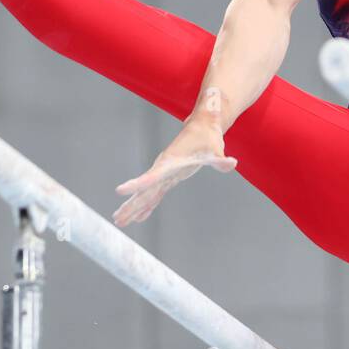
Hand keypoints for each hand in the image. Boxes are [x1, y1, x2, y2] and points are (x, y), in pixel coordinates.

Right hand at [112, 116, 237, 225]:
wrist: (202, 126)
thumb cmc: (208, 137)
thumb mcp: (216, 149)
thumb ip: (221, 159)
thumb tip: (232, 164)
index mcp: (170, 162)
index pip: (151, 176)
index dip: (137, 184)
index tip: (120, 191)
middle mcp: (163, 168)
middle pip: (144, 190)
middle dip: (130, 205)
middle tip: (116, 219)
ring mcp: (164, 174)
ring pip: (146, 194)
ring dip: (134, 208)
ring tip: (119, 222)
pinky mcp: (169, 177)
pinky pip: (155, 194)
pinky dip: (147, 206)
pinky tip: (138, 218)